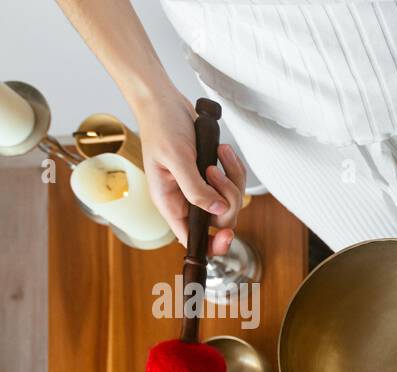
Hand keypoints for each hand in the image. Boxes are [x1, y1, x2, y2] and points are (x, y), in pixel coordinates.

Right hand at [133, 88, 245, 255]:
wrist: (164, 102)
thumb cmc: (161, 126)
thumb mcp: (176, 158)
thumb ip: (195, 188)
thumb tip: (216, 211)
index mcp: (170, 203)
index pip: (192, 238)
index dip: (212, 244)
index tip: (227, 235)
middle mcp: (186, 199)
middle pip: (220, 220)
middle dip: (227, 197)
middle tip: (215, 171)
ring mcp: (200, 188)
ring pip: (231, 201)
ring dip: (233, 178)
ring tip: (220, 154)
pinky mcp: (211, 175)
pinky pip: (234, 183)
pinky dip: (234, 168)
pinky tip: (223, 151)